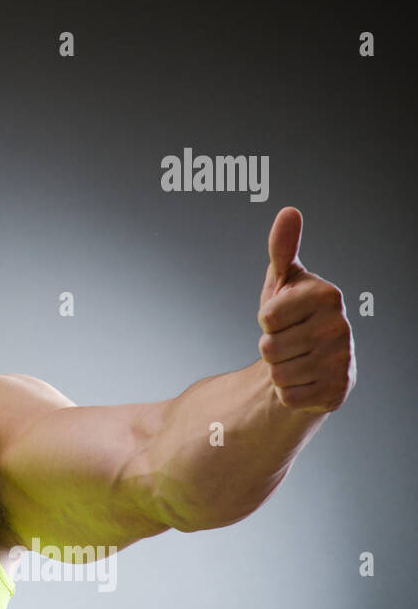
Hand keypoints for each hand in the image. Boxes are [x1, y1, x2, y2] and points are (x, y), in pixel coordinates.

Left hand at [256, 207, 355, 411]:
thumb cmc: (291, 315)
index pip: (267, 317)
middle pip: (270, 347)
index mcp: (327, 295)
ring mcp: (342, 361)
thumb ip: (282, 247)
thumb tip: (289, 212)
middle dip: (270, 347)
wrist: (307, 359)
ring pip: (277, 373)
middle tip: (289, 341)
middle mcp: (341, 327)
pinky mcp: (337, 391)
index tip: (282, 317)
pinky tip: (304, 379)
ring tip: (295, 359)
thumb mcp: (282, 280)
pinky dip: (287, 391)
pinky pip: (287, 395)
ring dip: (278, 369)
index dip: (266, 320)